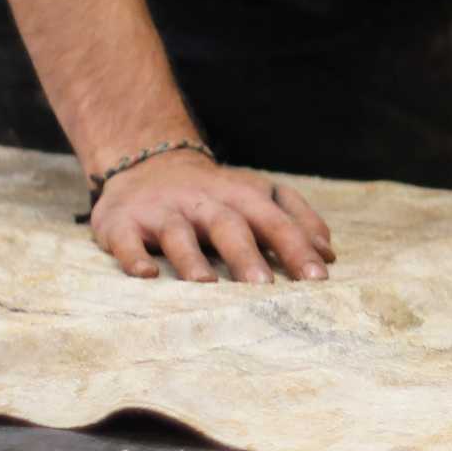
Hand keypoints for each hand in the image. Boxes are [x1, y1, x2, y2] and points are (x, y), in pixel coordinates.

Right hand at [89, 149, 335, 282]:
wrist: (146, 163)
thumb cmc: (215, 194)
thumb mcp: (258, 195)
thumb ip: (296, 219)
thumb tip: (328, 253)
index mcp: (242, 196)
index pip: (275, 221)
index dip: (296, 247)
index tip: (317, 278)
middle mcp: (203, 201)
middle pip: (228, 226)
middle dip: (247, 256)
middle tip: (264, 287)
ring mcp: (162, 210)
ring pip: (178, 233)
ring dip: (191, 259)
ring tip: (205, 286)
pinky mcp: (123, 222)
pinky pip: (126, 240)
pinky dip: (133, 257)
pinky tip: (145, 276)